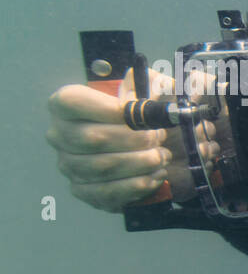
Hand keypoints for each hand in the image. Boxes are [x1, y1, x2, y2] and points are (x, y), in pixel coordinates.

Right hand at [46, 67, 223, 211]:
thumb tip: (149, 80)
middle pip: (92, 138)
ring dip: (139, 163)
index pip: (73, 102)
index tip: (143, 113)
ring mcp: (68, 164)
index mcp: (66, 104)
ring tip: (161, 156)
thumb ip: (146, 84)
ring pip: (102, 167)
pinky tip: (155, 176)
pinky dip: (136, 185)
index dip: (110, 109)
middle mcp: (60, 134)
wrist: (140, 149)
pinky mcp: (82, 189)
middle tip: (160, 138)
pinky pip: (106, 192)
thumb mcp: (144, 92)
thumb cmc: (139, 117)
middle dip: (134, 139)